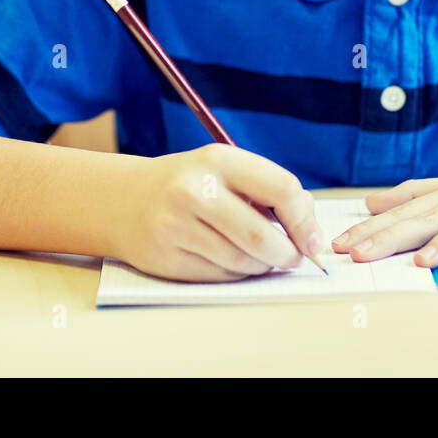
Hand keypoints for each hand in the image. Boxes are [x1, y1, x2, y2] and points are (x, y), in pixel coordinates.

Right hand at [112, 143, 326, 281]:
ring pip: (243, 263)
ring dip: (262, 267)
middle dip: (289, 255)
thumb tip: (311, 232)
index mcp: (218, 159)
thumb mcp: (225, 170)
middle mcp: (195, 190)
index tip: (314, 240)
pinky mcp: (167, 258)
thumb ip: (268, 191)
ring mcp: (177, 225)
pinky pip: (220, 278)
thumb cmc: (188, 184)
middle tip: (294, 258)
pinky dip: (236, 275)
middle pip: (263, 237)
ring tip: (261, 258)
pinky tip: (230, 260)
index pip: (282, 188)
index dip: (306, 221)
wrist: (124, 200)